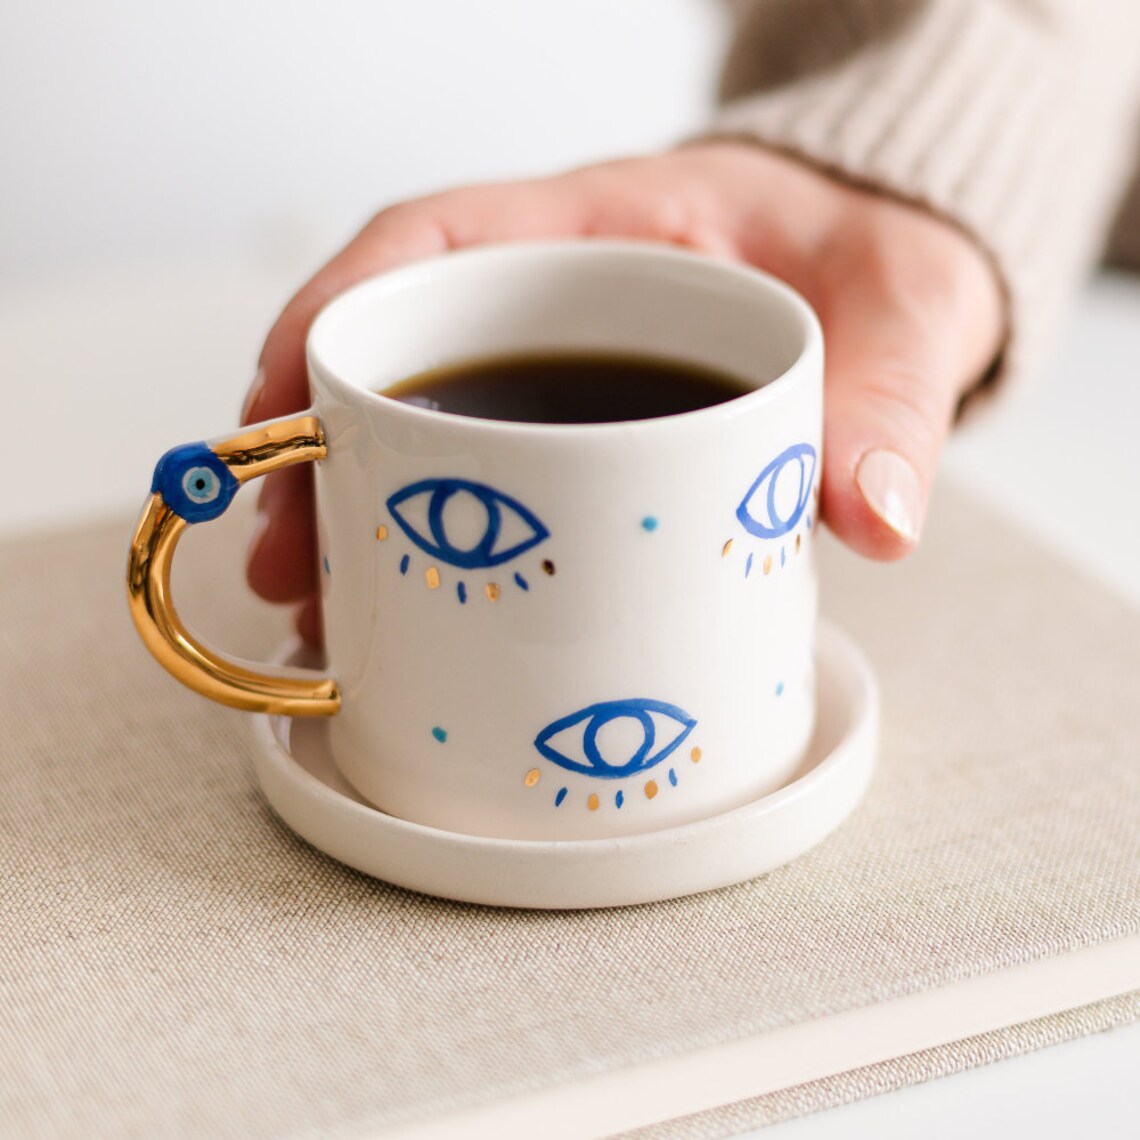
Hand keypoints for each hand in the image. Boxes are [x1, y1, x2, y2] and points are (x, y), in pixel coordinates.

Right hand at [243, 143, 1002, 643]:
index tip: (279, 395)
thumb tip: (869, 512)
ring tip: (321, 617)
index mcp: (607, 226)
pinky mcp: (576, 445)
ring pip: (419, 435)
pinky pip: (479, 484)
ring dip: (354, 521)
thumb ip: (892, 393)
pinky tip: (405, 614)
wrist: (888, 283)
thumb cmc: (875, 259)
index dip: (335, 312)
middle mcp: (557, 302)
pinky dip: (428, 545)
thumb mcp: (901, 304)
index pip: (434, 241)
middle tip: (285, 562)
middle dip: (319, 457)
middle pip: (396, 361)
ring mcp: (557, 379)